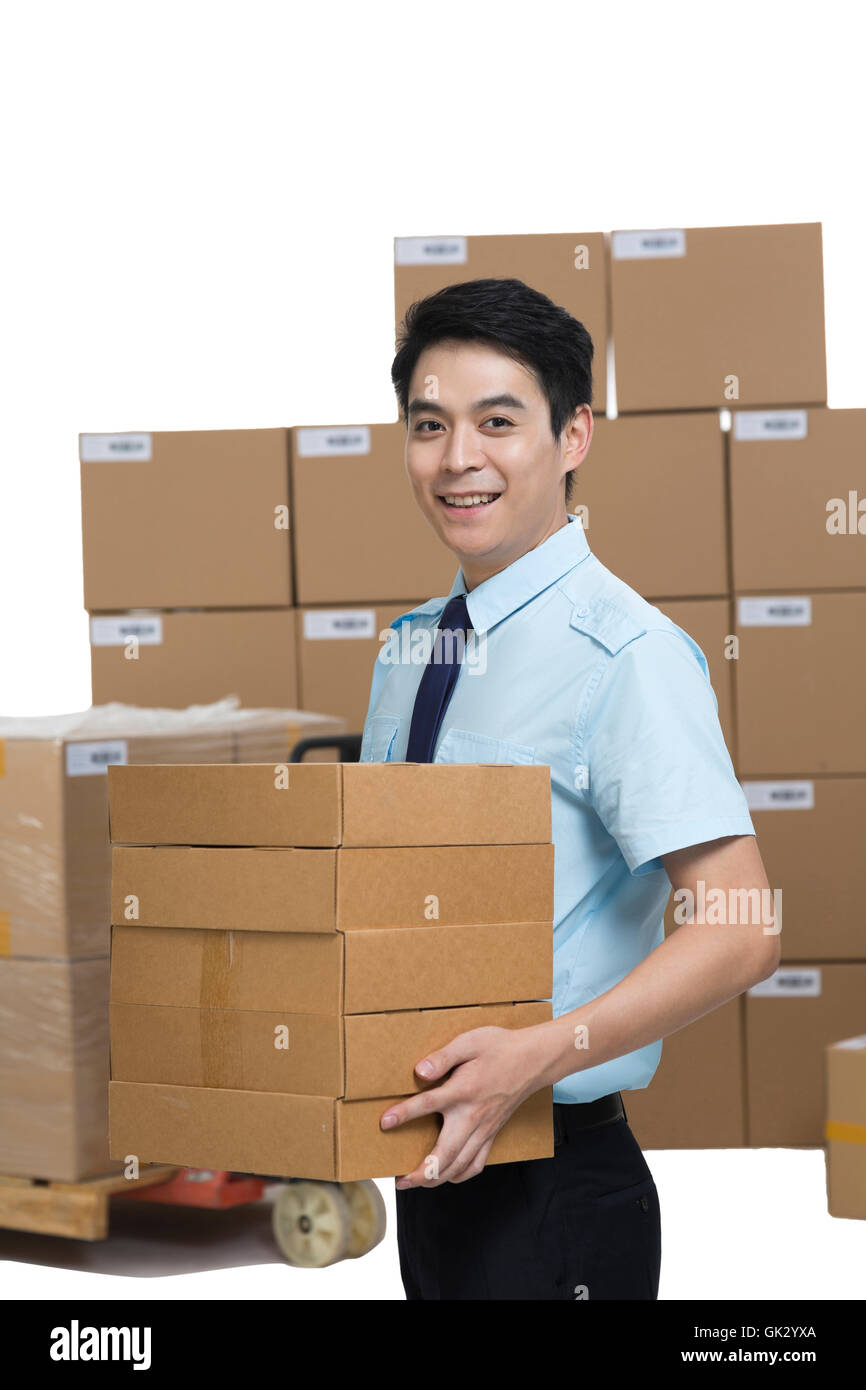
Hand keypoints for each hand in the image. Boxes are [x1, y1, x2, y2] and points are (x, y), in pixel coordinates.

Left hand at [379, 1024, 544, 1188]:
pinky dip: (461, 1175)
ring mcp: (484, 1129)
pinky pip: (477, 1163)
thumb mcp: (469, 1042)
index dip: (404, 1114)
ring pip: (459, 1165)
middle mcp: (473, 1116)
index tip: (384, 1122)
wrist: (533, 1059)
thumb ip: (443, 1057)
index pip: (428, 1104)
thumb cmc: (499, 1047)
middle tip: (400, 1180)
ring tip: (416, 1183)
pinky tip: (449, 1176)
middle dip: (421, 1173)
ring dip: (437, 1179)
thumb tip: (419, 1071)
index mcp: (463, 1091)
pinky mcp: (492, 1133)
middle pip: (445, 1153)